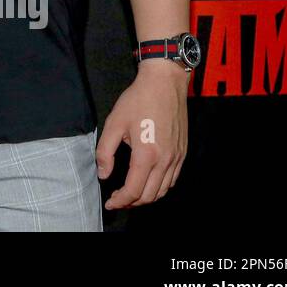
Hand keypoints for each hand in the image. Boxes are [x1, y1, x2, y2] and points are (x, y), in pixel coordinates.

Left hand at [96, 60, 187, 209]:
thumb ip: (105, 151)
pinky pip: (172, 180)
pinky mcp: (183, 153)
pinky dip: (160, 188)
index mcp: (147, 155)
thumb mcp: (114, 123)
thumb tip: (104, 174)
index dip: (120, 201)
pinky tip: (148, 182)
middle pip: (149, 195)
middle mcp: (165, 160)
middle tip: (118, 200)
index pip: (134, 190)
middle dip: (132, 203)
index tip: (110, 202)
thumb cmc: (137, 100)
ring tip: (130, 195)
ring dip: (146, 197)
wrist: (165, 84)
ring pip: (163, 190)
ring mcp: (177, 158)